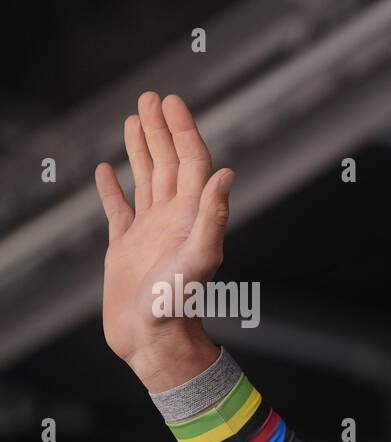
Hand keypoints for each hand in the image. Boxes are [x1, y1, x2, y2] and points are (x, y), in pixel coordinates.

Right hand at [95, 92, 229, 390]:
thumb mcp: (200, 257)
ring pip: (146, 179)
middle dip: (161, 129)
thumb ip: (214, 216)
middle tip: (152, 96)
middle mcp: (172, 219)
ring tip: (134, 119)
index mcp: (190, 216)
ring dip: (141, 149)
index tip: (172, 102)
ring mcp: (149, 231)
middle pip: (169, 162)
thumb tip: (227, 174)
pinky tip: (106, 171)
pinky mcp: (125, 247)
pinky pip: (118, 210)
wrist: (153, 339)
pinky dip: (112, 188)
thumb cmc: (177, 305)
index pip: (191, 162)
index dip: (184, 131)